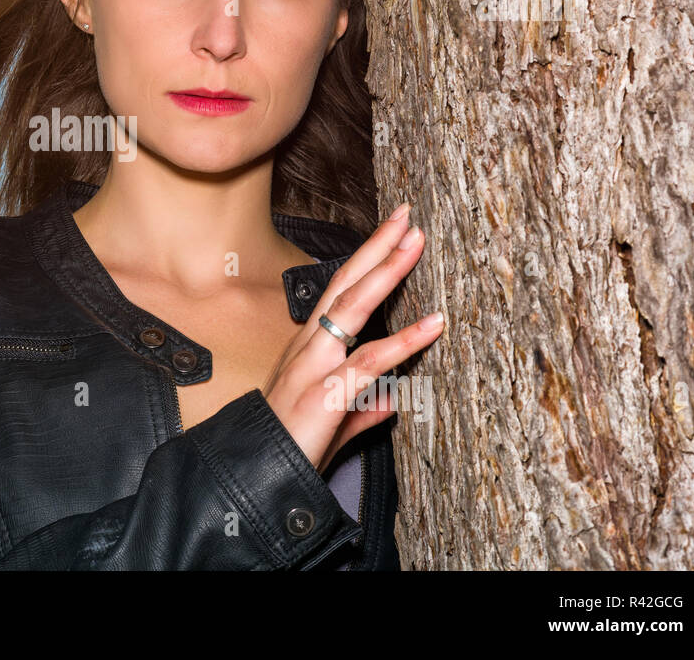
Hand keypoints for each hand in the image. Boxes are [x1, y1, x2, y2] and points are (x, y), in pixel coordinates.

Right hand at [260, 204, 442, 473]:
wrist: (259, 477)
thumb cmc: (292, 446)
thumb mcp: (337, 422)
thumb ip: (365, 408)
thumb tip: (392, 400)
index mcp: (310, 348)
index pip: (341, 291)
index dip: (368, 260)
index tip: (395, 231)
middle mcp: (310, 347)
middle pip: (345, 284)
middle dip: (376, 246)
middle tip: (407, 215)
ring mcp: (316, 366)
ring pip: (352, 307)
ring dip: (387, 272)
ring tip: (416, 243)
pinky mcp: (327, 394)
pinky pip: (370, 361)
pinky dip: (404, 340)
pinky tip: (434, 323)